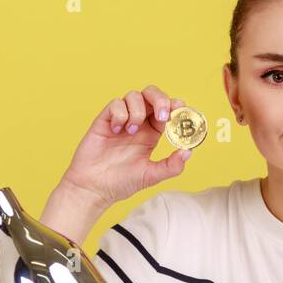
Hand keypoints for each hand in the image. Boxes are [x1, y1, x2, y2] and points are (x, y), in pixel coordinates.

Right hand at [59, 85, 191, 209]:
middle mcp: (138, 123)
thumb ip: (172, 166)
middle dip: (160, 99)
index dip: (175, 106)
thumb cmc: (122, 182)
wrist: (94, 188)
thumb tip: (188, 151)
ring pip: (134, 96)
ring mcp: (121, 119)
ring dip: (137, 111)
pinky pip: (115, 103)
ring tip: (131, 131)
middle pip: (152, 95)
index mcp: (152, 133)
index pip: (167, 110)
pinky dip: (119, 114)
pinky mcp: (105, 120)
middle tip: (162, 116)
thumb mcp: (152, 176)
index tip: (180, 110)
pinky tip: (116, 130)